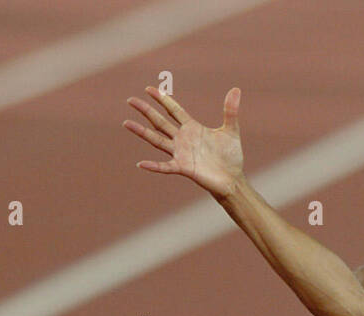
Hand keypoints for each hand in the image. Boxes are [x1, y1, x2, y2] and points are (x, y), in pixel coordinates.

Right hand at [124, 87, 244, 198]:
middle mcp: (183, 139)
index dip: (163, 99)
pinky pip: (165, 166)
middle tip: (130, 100)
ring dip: (142, 132)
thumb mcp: (231, 131)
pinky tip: (141, 164)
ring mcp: (181, 153)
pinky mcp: (184, 168)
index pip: (174, 110)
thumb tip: (236, 89)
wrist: (233, 179)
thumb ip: (230, 111)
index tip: (149, 89)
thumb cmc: (231, 156)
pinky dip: (154, 166)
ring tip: (126, 123)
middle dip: (146, 110)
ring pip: (157, 140)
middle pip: (160, 121)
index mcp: (192, 128)